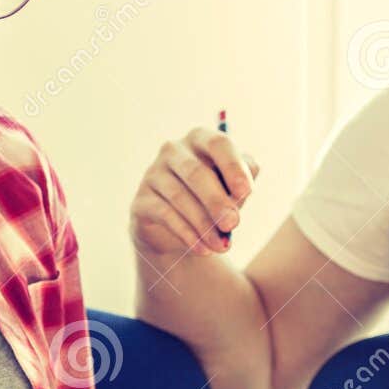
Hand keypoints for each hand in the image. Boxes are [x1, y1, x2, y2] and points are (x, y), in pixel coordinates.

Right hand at [130, 127, 259, 258]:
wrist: (180, 228)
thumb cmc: (213, 198)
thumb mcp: (233, 187)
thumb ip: (244, 180)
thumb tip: (242, 188)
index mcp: (200, 139)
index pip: (218, 144)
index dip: (233, 166)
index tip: (246, 191)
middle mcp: (173, 150)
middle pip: (196, 172)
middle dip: (217, 200)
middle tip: (233, 224)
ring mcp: (153, 173)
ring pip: (180, 196)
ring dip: (204, 224)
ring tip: (221, 245)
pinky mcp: (141, 200)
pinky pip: (165, 215)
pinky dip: (187, 233)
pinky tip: (202, 248)